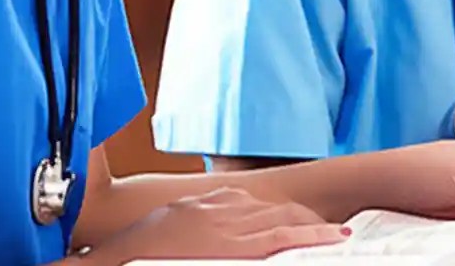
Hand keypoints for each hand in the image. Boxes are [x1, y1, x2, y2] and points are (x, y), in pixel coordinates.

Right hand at [83, 188, 344, 264]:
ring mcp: (230, 225)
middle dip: (299, 216)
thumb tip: (186, 235)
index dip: (272, 212)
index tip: (289, 218)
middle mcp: (220, 209)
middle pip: (271, 207)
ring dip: (310, 224)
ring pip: (283, 218)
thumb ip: (178, 227)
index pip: (246, 202)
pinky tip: (332, 236)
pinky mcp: (236, 246)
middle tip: (322, 227)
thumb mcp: (158, 231)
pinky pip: (282, 237)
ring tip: (332, 233)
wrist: (122, 252)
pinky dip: (311, 235)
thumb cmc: (131, 248)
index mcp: (200, 204)